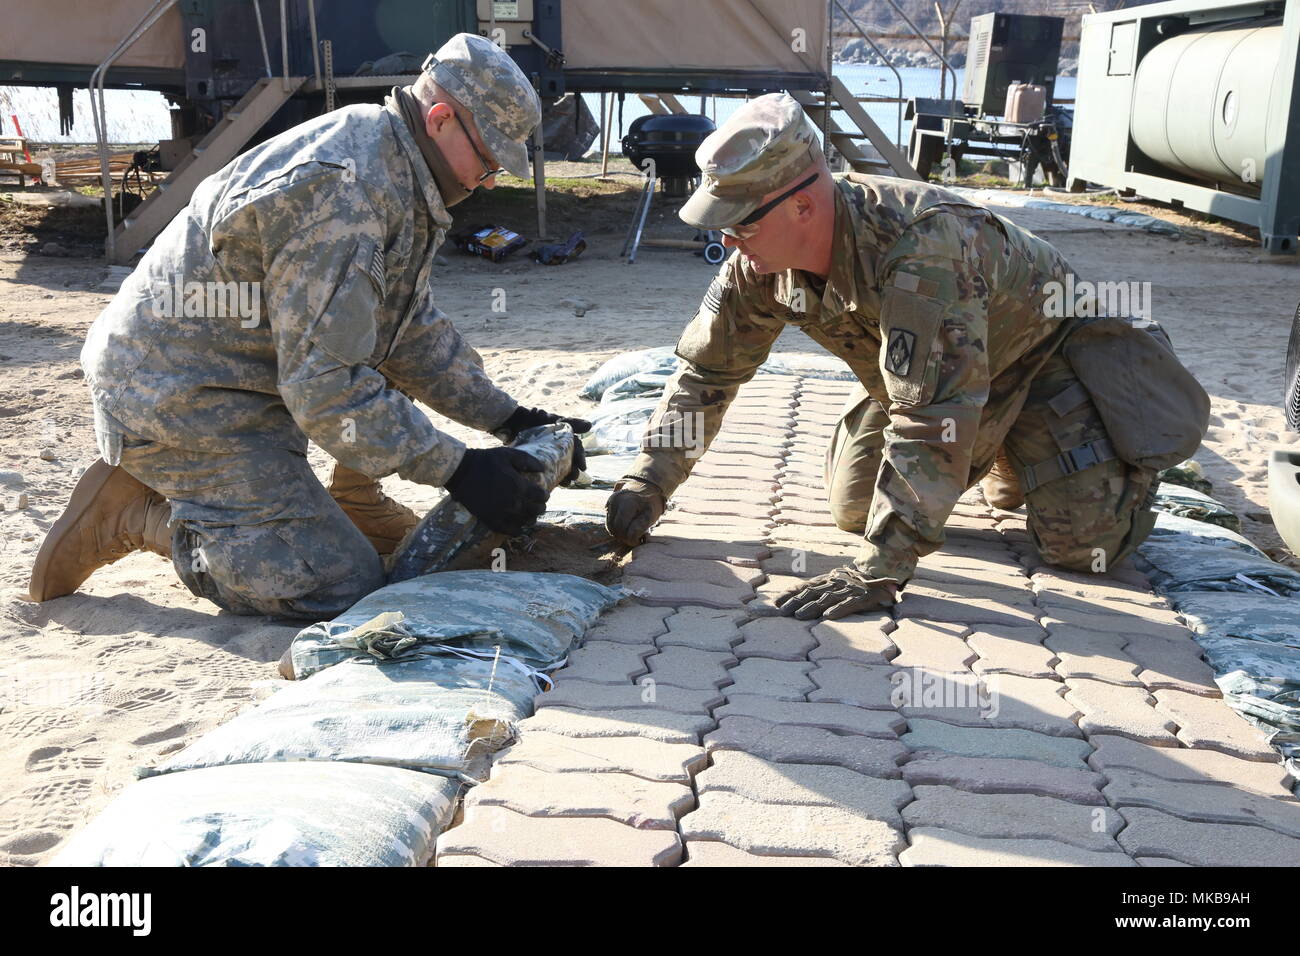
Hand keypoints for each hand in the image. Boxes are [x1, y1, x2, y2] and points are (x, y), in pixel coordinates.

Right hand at [444, 447, 547, 534]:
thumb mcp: (508, 454)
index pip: (542, 497)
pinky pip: (510, 531)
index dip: (545, 495)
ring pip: (526, 522)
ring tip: (529, 515)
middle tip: (538, 504)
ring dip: (530, 518)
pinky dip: (517, 530)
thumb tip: (542, 469)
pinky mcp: (491, 521)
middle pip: (536, 510)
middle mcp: (513, 503)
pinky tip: (519, 526)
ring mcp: (502, 514)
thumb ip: (528, 460)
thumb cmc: (486, 461)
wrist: (461, 472)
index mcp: (519, 486)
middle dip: (540, 507)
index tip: (543, 493)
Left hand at [495, 406, 591, 482]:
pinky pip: (549, 471)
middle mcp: (559, 447)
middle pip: (570, 460)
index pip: (577, 449)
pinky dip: (553, 478)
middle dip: (574, 470)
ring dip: (566, 476)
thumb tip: (590, 425)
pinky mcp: (539, 461)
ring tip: (567, 483)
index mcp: (565, 438)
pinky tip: (554, 485)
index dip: (581, 458)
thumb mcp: (553, 419)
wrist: (514, 422)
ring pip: (561, 467)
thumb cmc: (534, 418)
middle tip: (574, 476)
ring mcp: (549, 454)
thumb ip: (571, 422)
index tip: (583, 467)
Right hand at [606, 478, 665, 546]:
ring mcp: (610, 502)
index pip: (623, 529)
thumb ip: (641, 527)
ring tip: (632, 531)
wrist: (645, 488)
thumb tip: (630, 538)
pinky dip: (617, 528)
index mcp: (628, 502)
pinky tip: (627, 525)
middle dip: (625, 537)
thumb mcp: (652, 516)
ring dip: (620, 533)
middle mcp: (616, 501)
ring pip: (610, 528)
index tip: (641, 539)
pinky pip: (609, 523)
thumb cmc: (650, 504)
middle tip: (637, 537)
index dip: (631, 539)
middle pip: (615, 529)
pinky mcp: (607, 505)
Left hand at [774, 567, 898, 619]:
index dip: (790, 594)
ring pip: (826, 598)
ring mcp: (847, 590)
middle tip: (782, 612)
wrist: (882, 580)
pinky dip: (838, 610)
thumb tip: (796, 602)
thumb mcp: (833, 583)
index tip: (776, 602)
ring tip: (799, 616)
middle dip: (795, 602)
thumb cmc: (853, 584)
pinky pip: (848, 604)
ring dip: (812, 607)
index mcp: (826, 580)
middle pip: (811, 593)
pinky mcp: (860, 598)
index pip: (804, 586)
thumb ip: (817, 591)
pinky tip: (828, 616)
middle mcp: (834, 583)